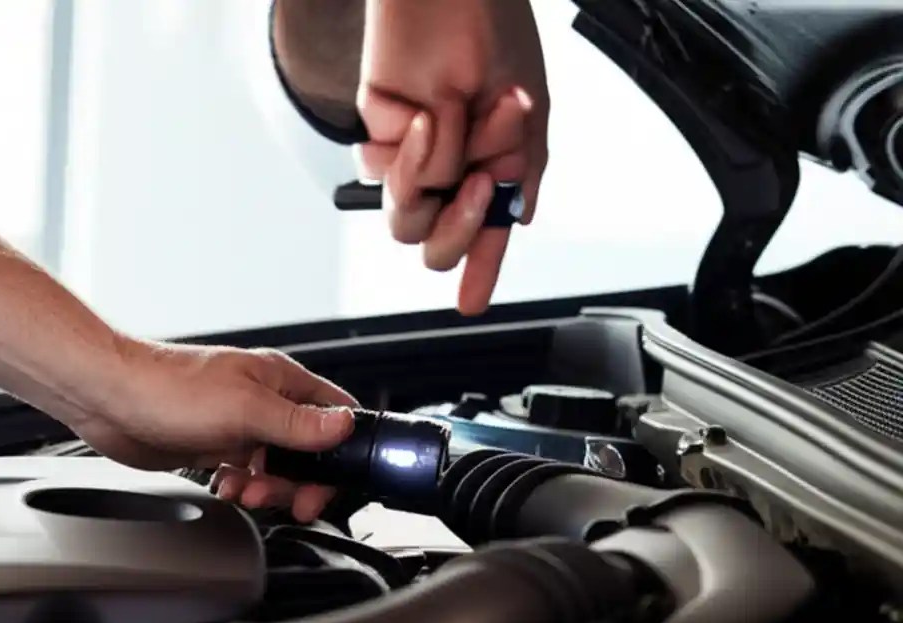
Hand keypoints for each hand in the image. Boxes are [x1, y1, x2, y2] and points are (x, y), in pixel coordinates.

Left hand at [71, 338, 357, 520]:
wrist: (110, 400)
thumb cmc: (168, 388)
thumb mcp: (245, 408)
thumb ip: (297, 424)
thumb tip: (343, 426)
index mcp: (280, 379)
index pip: (334, 415)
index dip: (340, 453)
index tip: (326, 484)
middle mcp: (263, 399)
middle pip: (307, 450)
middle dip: (299, 482)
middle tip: (286, 501)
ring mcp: (239, 423)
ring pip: (275, 467)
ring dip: (268, 488)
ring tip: (247, 493)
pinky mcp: (214, 444)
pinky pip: (245, 474)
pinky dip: (242, 487)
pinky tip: (227, 488)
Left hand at [355, 0, 549, 314]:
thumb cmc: (494, 35)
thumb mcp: (529, 113)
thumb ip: (524, 172)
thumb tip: (518, 220)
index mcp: (490, 165)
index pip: (482, 232)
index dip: (478, 271)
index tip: (470, 303)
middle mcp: (449, 167)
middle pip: (435, 240)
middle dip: (461, 221)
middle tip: (481, 180)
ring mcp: (411, 153)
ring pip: (405, 214)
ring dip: (434, 170)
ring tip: (452, 118)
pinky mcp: (376, 133)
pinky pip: (382, 172)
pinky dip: (409, 144)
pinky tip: (424, 107)